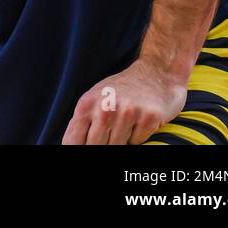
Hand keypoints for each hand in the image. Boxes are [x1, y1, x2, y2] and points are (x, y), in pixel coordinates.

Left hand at [61, 58, 187, 144]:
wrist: (155, 72)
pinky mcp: (149, 118)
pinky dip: (137, 137)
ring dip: (121, 141)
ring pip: (117, 146)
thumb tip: (71, 144)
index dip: (76, 149)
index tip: (79, 154)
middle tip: (109, 136)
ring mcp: (128, 113)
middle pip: (95, 145)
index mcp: (87, 103)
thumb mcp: (96, 98)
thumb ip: (84, 120)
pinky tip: (140, 121)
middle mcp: (105, 107)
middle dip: (100, 146)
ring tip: (125, 124)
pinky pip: (137, 142)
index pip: (74, 139)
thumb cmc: (122, 89)